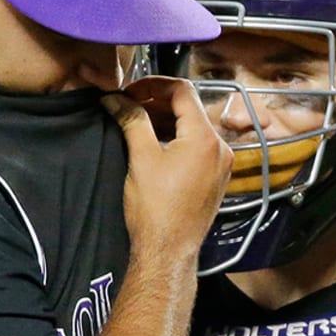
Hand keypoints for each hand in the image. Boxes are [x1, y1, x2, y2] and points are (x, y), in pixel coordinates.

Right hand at [102, 76, 231, 257]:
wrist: (168, 251)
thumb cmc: (156, 209)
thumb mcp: (141, 157)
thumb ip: (131, 120)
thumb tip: (115, 99)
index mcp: (205, 138)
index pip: (183, 91)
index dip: (153, 84)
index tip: (130, 91)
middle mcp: (220, 148)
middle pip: (189, 108)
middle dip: (157, 102)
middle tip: (128, 105)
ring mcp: (220, 164)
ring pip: (193, 128)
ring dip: (165, 120)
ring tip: (136, 123)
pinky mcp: (215, 178)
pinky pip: (197, 147)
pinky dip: (176, 138)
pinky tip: (152, 143)